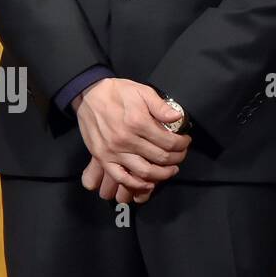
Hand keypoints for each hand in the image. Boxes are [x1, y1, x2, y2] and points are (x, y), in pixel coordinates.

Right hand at [73, 78, 189, 196]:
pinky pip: (121, 177)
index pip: (169, 142)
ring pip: (144, 171)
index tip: (185, 141)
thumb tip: (178, 116)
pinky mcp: (103, 158)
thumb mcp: (143, 91)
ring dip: (162, 174)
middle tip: (181, 155)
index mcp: (138, 122)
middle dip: (176, 158)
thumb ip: (161, 106)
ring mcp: (113, 152)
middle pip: (160, 157)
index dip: (182, 145)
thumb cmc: (118, 92)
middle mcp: (126, 140)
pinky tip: (148, 182)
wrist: (90, 95)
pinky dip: (136, 184)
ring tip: (170, 170)